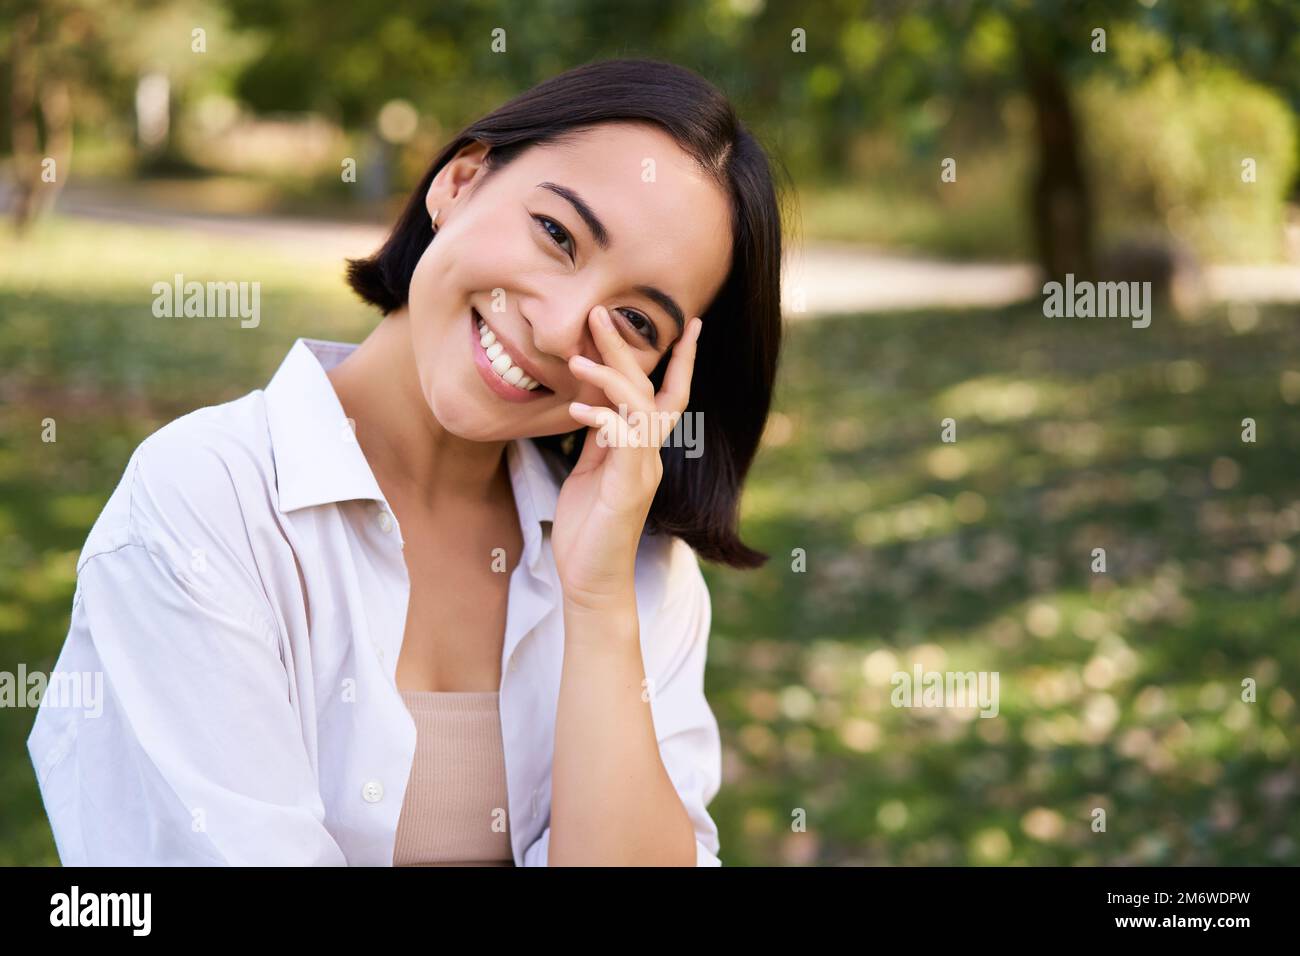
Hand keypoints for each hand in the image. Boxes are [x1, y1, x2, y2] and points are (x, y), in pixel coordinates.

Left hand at [551, 305, 701, 609]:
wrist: (591, 580)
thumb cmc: (588, 530)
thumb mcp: (590, 473)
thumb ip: (600, 440)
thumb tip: (597, 406)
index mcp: (641, 450)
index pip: (666, 396)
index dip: (677, 360)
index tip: (687, 324)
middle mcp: (648, 456)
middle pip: (651, 390)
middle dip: (629, 349)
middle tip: (603, 312)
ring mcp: (642, 471)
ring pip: (640, 409)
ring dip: (612, 376)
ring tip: (579, 355)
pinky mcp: (628, 488)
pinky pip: (623, 441)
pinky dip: (603, 418)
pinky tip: (578, 407)